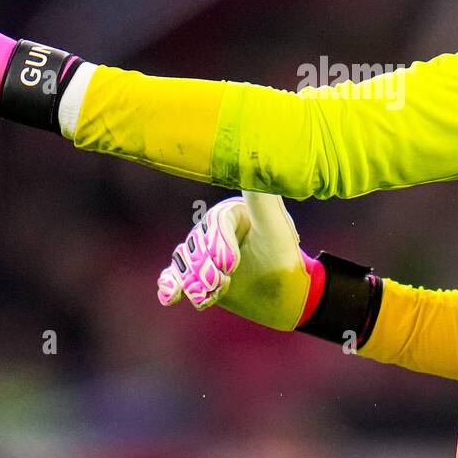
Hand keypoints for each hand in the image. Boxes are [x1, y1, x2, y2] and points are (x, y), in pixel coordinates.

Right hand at [157, 192, 318, 331]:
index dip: (219, 244)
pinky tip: (171, 296)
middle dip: (208, 268)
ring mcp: (205, 253)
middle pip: (196, 245)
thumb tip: (254, 158)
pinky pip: (173, 276)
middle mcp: (216, 230)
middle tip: (225, 283)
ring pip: (184, 262)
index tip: (231, 265)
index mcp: (233, 212)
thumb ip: (261, 195)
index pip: (214, 223)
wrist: (287, 299)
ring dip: (194, 282)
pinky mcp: (197, 275)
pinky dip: (170, 285)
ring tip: (211, 296)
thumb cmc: (284, 261)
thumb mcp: (274, 228)